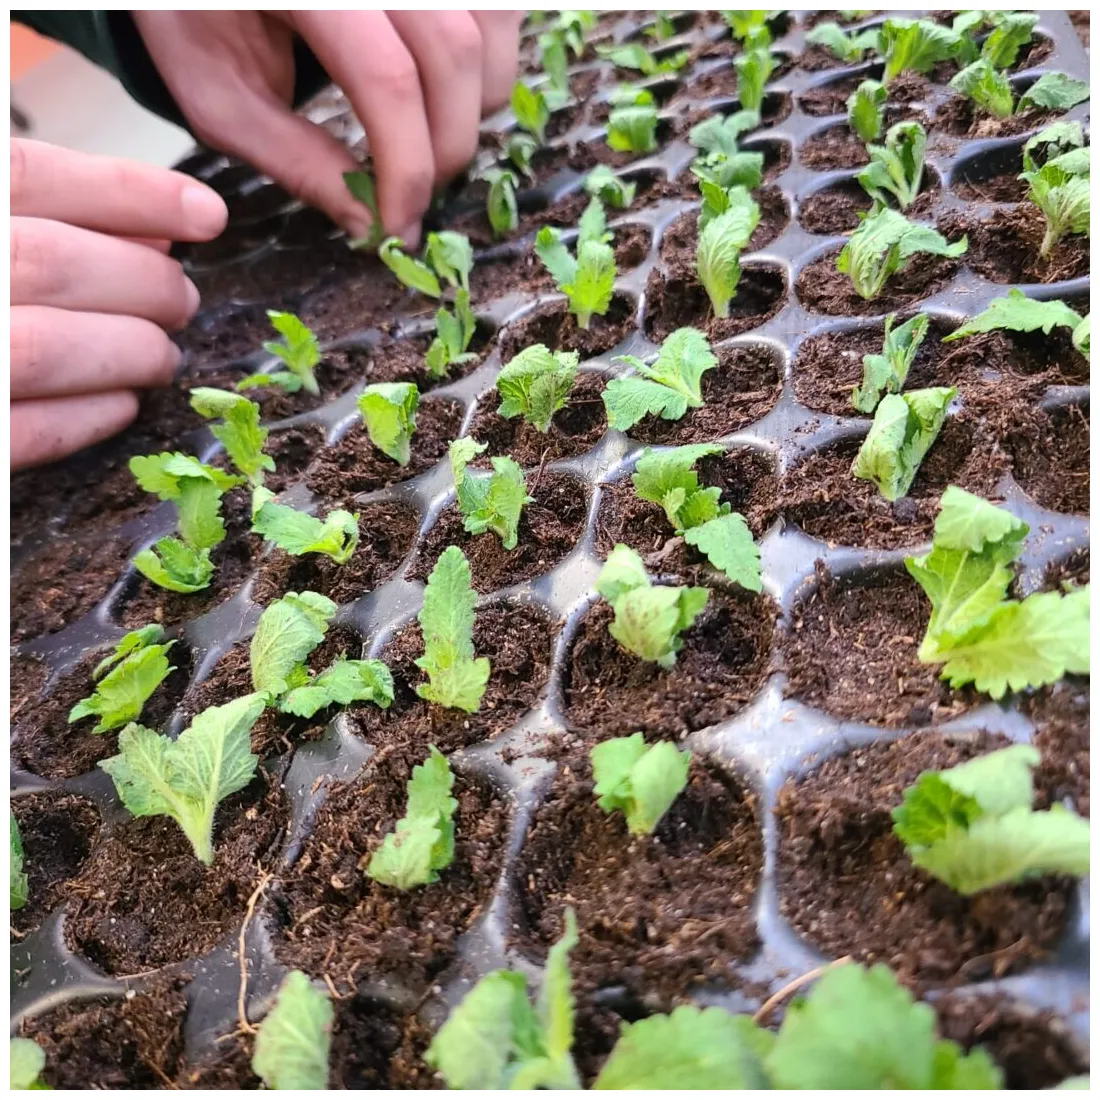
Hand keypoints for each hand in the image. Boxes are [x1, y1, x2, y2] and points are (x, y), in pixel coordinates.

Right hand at [10, 138, 227, 468]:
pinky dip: (85, 418)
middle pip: (52, 266)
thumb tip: (154, 225)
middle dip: (143, 283)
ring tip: (160, 353)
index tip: (206, 214)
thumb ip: (31, 210)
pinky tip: (121, 404)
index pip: (29, 177)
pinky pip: (22, 433)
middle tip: (180, 297)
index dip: (130, 193)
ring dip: (127, 353)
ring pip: (44, 351)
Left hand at [131, 11, 524, 244]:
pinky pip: (498, 9)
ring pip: (490, 29)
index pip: (387, 78)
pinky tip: (448, 96)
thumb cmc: (194, 14)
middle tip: (417, 198)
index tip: (399, 228)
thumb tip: (369, 225)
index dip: (407, 168)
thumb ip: (294, 160)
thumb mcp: (219, 95)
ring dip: (478, 106)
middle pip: (453, 53)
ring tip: (432, 146)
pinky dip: (489, 63)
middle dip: (448, 148)